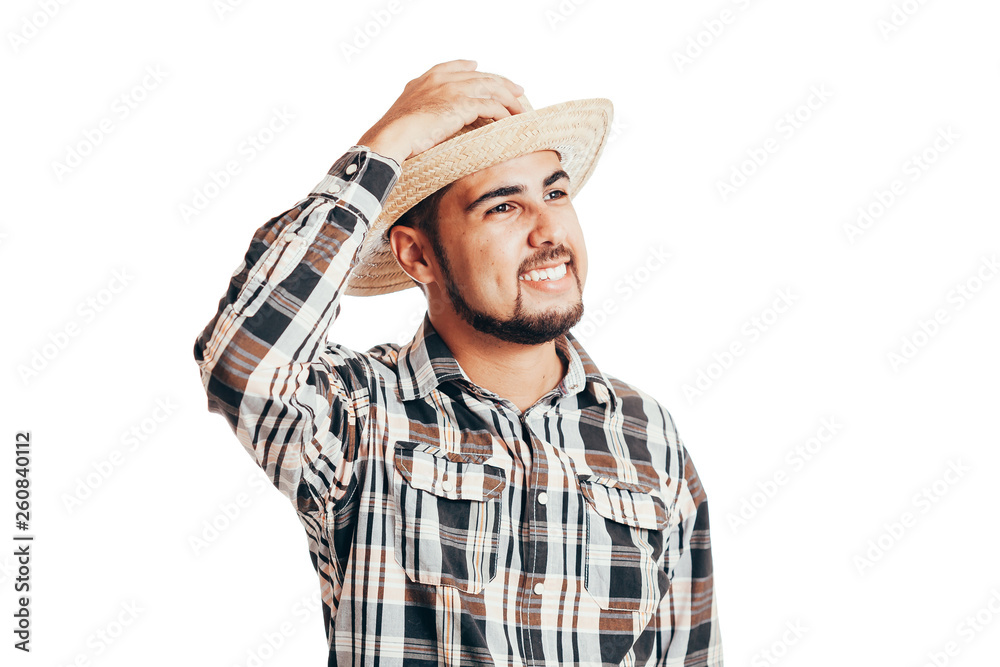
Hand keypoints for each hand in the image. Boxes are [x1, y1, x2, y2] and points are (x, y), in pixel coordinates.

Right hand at [357, 59, 524, 163]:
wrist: (391, 137)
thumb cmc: (396, 135)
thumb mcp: (407, 115)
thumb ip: (422, 110)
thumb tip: (432, 121)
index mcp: (427, 79)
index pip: (455, 67)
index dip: (469, 67)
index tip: (479, 68)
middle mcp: (442, 79)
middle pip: (481, 76)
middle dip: (502, 83)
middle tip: (518, 91)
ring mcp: (453, 89)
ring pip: (491, 88)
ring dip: (509, 99)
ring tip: (521, 109)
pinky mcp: (461, 104)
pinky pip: (491, 105)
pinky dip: (503, 112)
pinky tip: (510, 120)